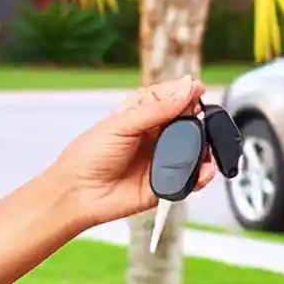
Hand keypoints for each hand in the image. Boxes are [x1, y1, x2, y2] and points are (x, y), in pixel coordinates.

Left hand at [51, 75, 215, 229]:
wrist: (78, 194)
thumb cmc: (88, 156)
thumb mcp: (121, 124)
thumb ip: (156, 109)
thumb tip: (186, 89)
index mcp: (143, 115)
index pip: (172, 97)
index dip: (186, 93)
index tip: (198, 89)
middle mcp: (156, 136)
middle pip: (189, 122)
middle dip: (200, 120)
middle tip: (201, 120)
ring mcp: (164, 160)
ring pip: (196, 149)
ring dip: (205, 148)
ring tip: (204, 147)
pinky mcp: (169, 183)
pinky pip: (193, 177)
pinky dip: (202, 174)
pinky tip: (203, 170)